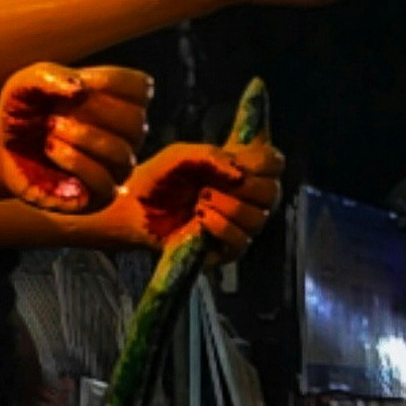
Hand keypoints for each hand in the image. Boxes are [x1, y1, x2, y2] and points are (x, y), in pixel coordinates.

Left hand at [0, 62, 150, 214]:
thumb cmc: (24, 110)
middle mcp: (126, 136)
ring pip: (121, 153)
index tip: (79, 82)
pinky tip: (51, 150)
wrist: (2, 148)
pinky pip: (104, 184)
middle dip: (93, 112)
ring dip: (82, 137)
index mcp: (120, 102)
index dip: (113, 80)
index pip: (141, 88)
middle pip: (134, 121)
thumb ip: (49, 76)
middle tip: (55, 113)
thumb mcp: (26, 83)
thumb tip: (80, 88)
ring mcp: (115, 167)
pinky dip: (76, 162)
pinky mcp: (99, 196)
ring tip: (49, 132)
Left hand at [123, 137, 284, 253]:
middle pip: (271, 192)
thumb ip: (211, 155)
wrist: (131, 208)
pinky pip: (241, 241)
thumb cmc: (156, 178)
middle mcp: (245, 197)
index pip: (274, 163)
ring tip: (200, 201)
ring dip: (228, 207)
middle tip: (211, 184)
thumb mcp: (181, 155)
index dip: (264, 161)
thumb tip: (239, 174)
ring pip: (257, 219)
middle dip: (244, 186)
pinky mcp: (225, 251)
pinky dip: (221, 227)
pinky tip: (200, 220)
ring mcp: (238, 225)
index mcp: (239, 169)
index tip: (241, 162)